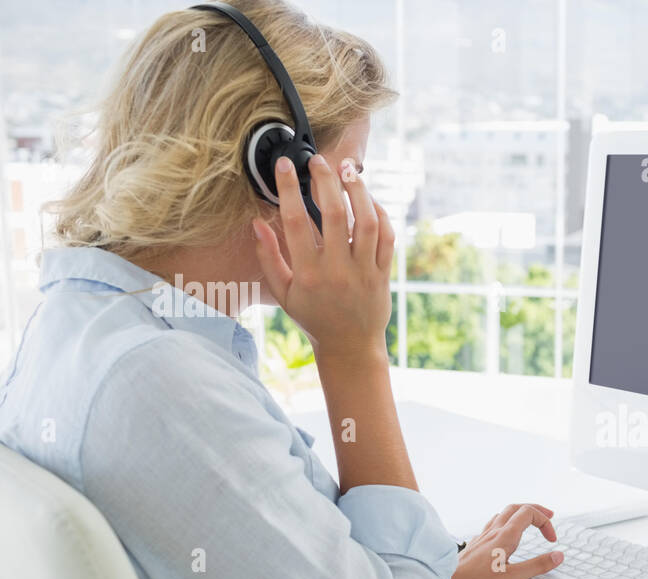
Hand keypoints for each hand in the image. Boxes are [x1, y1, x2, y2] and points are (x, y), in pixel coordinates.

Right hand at [251, 154, 394, 362]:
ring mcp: (364, 271)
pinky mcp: (383, 273)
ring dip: (357, 190)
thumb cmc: (313, 317)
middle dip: (324, 180)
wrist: (350, 346)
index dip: (289, 189)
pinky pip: (387, 237)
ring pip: (366, 222)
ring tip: (347, 169)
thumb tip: (256, 223)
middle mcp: (338, 270)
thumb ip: (268, 258)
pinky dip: (380, 214)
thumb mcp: (283, 293)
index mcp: (309, 274)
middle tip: (318, 160)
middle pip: (333, 215)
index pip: (296, 222)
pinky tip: (367, 198)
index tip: (284, 165)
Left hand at [446, 504, 563, 578]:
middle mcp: (493, 532)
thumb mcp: (513, 578)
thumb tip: (557, 556)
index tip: (551, 539)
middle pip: (516, 507)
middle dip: (535, 509)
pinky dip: (506, 523)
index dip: (545, 522)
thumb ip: (537, 566)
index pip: (529, 513)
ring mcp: (482, 537)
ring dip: (520, 514)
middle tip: (547, 516)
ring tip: (529, 521)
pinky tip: (504, 535)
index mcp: (505, 537)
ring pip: (503, 514)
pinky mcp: (475, 545)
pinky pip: (492, 525)